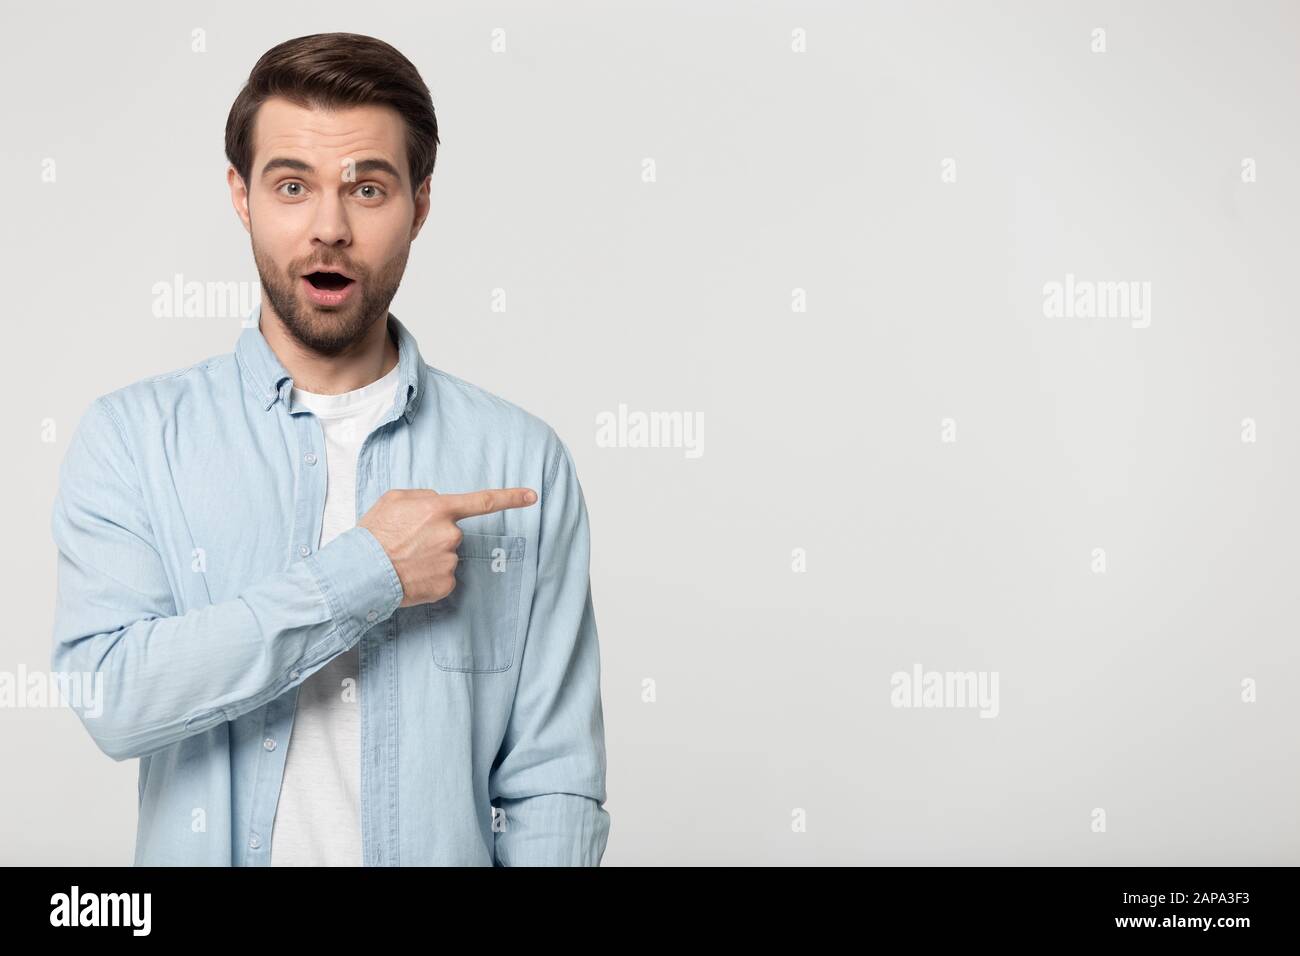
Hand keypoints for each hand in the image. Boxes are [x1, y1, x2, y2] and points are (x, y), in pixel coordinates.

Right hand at [358, 487, 536, 606]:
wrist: (360, 572)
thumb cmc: (374, 533)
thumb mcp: (394, 499)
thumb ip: (423, 496)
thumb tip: (438, 502)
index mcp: (439, 509)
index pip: (483, 502)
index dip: (511, 498)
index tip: (532, 496)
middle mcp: (450, 535)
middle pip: (454, 533)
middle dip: (435, 536)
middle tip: (408, 542)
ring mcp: (450, 562)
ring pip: (448, 555)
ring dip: (431, 556)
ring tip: (405, 559)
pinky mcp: (446, 584)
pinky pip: (444, 576)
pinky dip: (430, 576)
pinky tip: (411, 574)